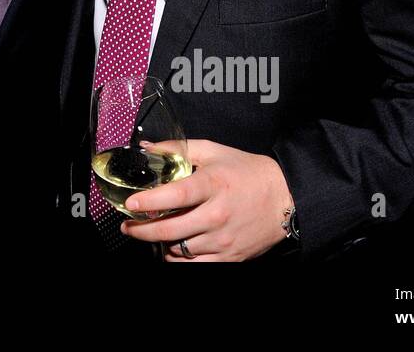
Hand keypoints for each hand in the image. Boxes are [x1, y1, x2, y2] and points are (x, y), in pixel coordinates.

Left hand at [120, 139, 293, 261]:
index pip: (175, 196)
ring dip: (161, 243)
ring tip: (153, 233)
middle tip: (129, 226)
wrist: (285, 198)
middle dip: (141, 230)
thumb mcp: (213, 151)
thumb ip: (178, 149)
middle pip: (170, 229)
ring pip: (179, 250)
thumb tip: (148, 148)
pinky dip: (179, 258)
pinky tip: (172, 247)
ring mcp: (223, 239)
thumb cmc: (248, 172)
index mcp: (213, 185)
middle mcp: (217, 214)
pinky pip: (195, 265)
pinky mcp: (230, 257)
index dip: (149, 201)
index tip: (131, 204)